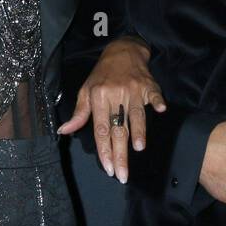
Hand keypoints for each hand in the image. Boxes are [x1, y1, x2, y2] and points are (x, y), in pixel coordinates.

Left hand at [58, 36, 166, 182]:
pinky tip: (161, 110)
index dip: (104, 150)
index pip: (101, 129)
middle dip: (120, 152)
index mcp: (99, 98)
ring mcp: (133, 90)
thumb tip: (65, 131)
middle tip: (123, 174)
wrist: (123, 51)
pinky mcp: (148, 85)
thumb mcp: (86, 90)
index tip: (107, 168)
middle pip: (118, 128)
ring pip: (136, 114)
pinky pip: (154, 95)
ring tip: (138, 148)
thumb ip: (79, 113)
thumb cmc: (103, 74)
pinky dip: (157, 102)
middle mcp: (115, 95)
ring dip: (138, 130)